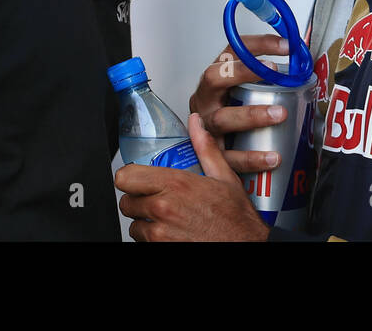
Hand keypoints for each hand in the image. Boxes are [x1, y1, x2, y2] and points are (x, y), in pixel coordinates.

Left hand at [115, 114, 270, 241]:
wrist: (245, 245)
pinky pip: (143, 242)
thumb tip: (196, 123)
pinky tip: (171, 233)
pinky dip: (153, 239)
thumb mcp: (224, 176)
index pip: (126, 176)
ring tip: (165, 219)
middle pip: (126, 202)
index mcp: (175, 184)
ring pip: (133, 225)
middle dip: (138, 201)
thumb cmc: (235, 218)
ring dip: (145, 222)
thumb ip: (205, 147)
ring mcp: (160, 233)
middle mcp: (163, 208)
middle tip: (155, 200)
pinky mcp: (161, 249)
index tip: (139, 180)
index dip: (130, 177)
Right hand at [189, 34, 289, 175]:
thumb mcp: (242, 93)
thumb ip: (267, 80)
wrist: (204, 151)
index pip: (231, 52)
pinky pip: (229, 156)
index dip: (257, 45)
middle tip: (275, 73)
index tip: (286, 46)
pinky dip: (251, 157)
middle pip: (215, 78)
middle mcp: (206, 99)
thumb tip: (305, 67)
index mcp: (215, 79)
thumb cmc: (232, 116)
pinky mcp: (209, 154)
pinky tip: (272, 157)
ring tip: (280, 115)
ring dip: (251, 115)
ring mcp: (205, 126)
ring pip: (222, 118)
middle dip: (244, 72)